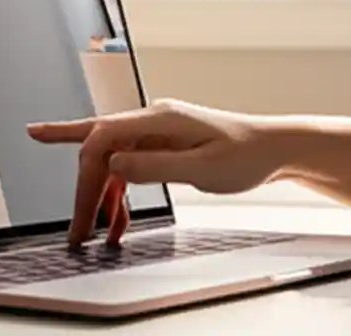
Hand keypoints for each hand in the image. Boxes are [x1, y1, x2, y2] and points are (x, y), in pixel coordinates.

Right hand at [26, 100, 277, 245]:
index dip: (82, 169)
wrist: (274, 149)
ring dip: (99, 196)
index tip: (76, 206)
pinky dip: (119, 194)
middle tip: (76, 231)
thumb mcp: (201, 168)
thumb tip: (112, 165)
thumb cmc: (247, 156)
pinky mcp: (163, 147)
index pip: (103, 137)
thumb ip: (154, 166)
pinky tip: (115, 220)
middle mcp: (152, 122)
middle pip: (101, 151)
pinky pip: (129, 169)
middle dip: (85, 191)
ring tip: (89, 232)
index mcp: (159, 119)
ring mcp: (156, 134)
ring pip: (112, 163)